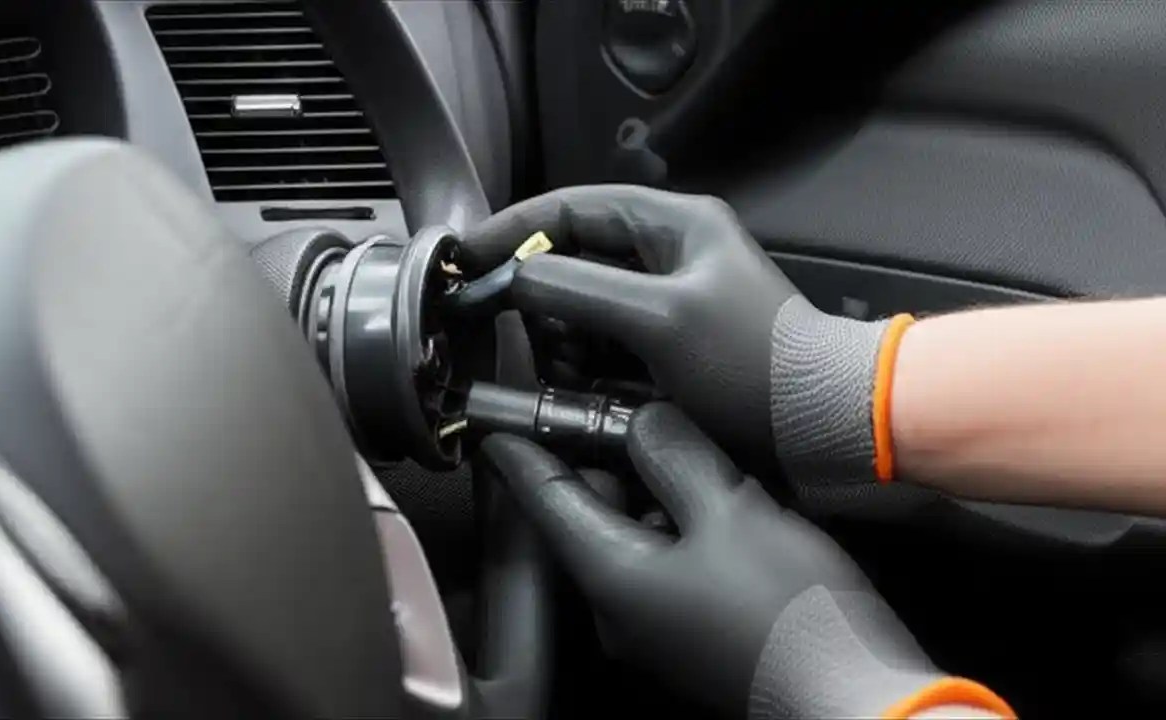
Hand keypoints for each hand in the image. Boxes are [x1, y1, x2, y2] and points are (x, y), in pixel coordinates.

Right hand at [463, 186, 906, 510]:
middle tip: (521, 342)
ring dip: (563, 347)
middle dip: (538, 304)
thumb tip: (512, 277)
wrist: (827, 431)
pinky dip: (586, 375)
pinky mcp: (670, 357)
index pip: (570, 208)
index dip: (511, 230)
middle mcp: (667, 260)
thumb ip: (576, 289)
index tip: (465, 260)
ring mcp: (668, 311)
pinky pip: (605, 355)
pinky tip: (586, 400)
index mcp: (672, 225)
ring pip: (582, 316)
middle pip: (569, 264)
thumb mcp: (659, 318)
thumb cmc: (761, 365)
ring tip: (567, 381)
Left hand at [479, 404, 1004, 718]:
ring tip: (690, 451)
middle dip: (605, 461)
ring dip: (654, 490)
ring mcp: (658, 626)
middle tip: (627, 412)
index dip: (521, 452)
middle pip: (589, 516)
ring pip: (635, 536)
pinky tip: (724, 502)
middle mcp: (621, 608)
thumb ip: (673, 454)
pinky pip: (669, 562)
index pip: (544, 500)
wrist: (854, 693)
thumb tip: (639, 421)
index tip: (497, 423)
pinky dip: (683, 524)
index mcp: (611, 575)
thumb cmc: (791, 612)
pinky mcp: (695, 631)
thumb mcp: (727, 509)